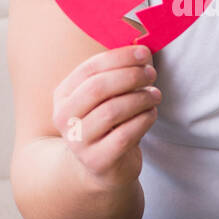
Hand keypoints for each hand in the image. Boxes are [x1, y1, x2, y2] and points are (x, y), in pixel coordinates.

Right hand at [52, 44, 160, 190]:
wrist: (102, 168)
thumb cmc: (108, 124)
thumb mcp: (105, 98)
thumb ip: (117, 74)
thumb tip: (142, 50)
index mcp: (63, 96)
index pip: (89, 69)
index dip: (119, 57)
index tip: (144, 53)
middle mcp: (65, 118)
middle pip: (98, 88)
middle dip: (130, 76)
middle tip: (151, 73)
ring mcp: (79, 142)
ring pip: (112, 111)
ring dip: (140, 98)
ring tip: (155, 95)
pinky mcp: (98, 161)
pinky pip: (125, 135)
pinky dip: (143, 120)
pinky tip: (151, 113)